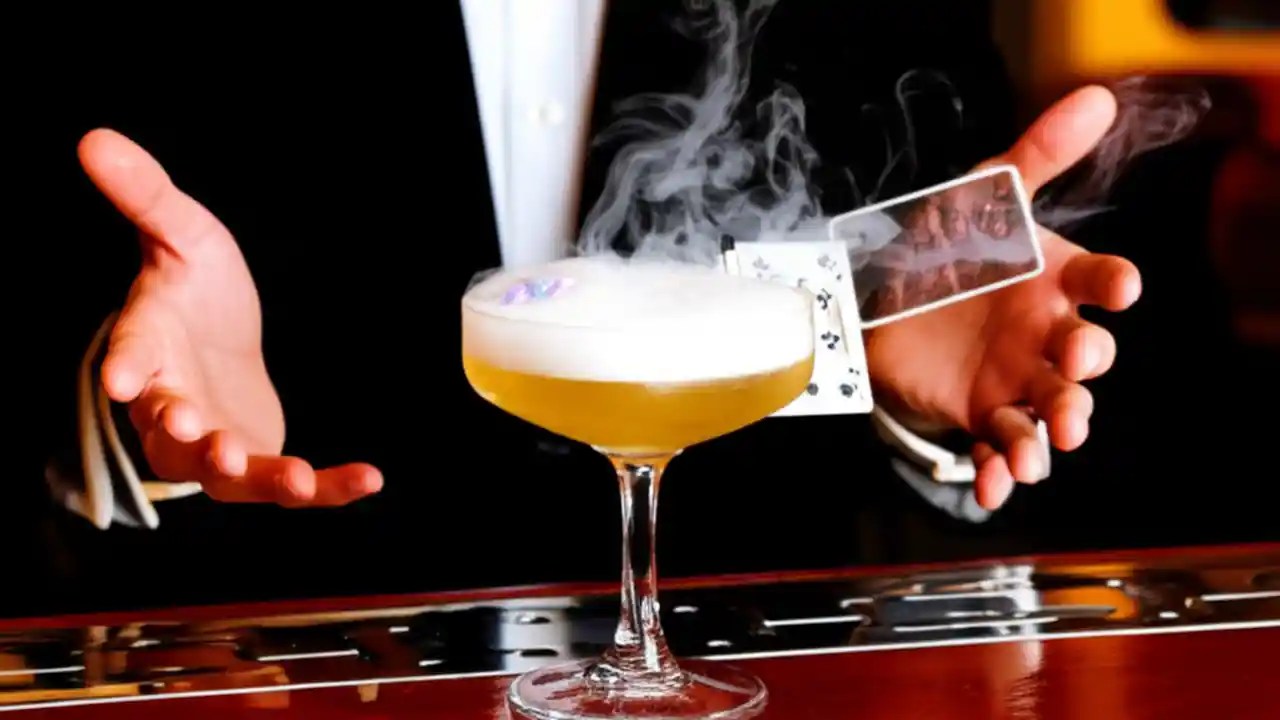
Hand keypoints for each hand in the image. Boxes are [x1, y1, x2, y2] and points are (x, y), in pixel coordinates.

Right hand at [79, 129, 382, 506]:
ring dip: (252, 475)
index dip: (123, 365)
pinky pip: (287, 485)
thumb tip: (93, 137)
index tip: (119, 377)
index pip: (129, 355)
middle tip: (192, 430)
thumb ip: (146, 196)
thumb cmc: (195, 291)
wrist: (222, 341)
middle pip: (167, 430)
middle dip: (182, 434)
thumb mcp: (182, 235)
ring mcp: (212, 443)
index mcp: (148, 348)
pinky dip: (326, 490)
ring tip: (289, 477)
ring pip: (223, 474)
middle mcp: (172, 404)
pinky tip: (370, 480)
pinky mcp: (257, 463)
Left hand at [864, 86, 1140, 509]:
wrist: (885, 303)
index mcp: (1054, 281)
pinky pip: (1000, 447)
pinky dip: (1000, 471)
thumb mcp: (982, 196)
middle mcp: (1046, 335)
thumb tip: (1098, 97)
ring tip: (1043, 449)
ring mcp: (1018, 379)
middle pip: (1084, 358)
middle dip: (1084, 366)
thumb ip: (1035, 154)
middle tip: (1073, 363)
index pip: (1097, 281)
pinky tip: (995, 487)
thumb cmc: (948, 248)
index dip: (1112, 284)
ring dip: (1052, 432)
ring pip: (1049, 412)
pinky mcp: (983, 414)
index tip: (1120, 285)